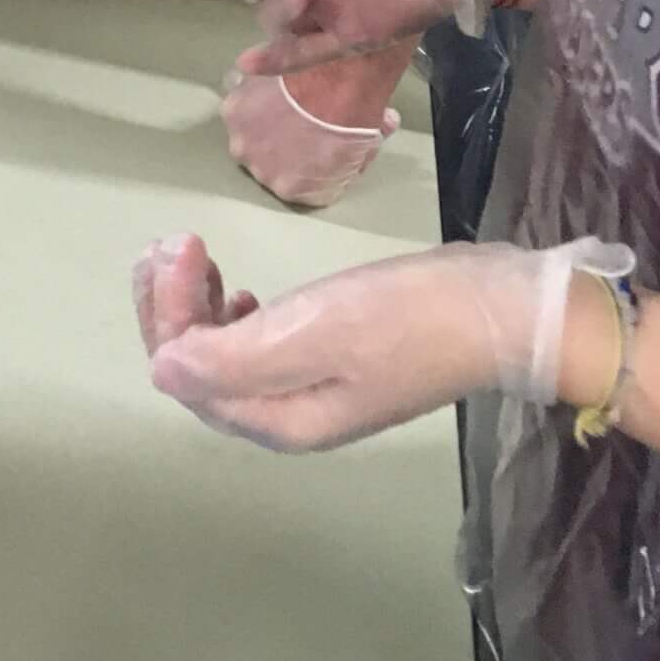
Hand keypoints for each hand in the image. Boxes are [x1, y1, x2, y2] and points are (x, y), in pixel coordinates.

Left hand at [134, 231, 627, 451]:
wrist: (497, 312)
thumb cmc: (405, 319)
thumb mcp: (317, 334)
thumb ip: (235, 359)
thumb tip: (162, 370)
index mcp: (279, 419)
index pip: (186, 375)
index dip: (167, 313)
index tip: (183, 246)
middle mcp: (285, 413)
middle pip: (196, 367)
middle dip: (169, 305)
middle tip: (176, 241)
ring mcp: (308, 385)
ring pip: (220, 351)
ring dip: (193, 302)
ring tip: (194, 251)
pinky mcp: (327, 356)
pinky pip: (253, 340)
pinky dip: (228, 309)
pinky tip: (234, 287)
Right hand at [220, 66, 398, 207]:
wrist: (331, 87)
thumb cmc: (354, 121)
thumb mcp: (367, 145)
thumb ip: (362, 149)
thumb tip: (385, 124)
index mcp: (295, 190)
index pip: (298, 182)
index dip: (308, 162)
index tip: (318, 143)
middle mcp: (263, 175)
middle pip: (268, 161)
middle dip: (280, 144)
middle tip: (299, 117)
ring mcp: (243, 143)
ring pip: (248, 132)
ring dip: (259, 118)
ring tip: (280, 94)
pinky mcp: (232, 111)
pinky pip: (239, 100)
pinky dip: (248, 88)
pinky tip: (265, 76)